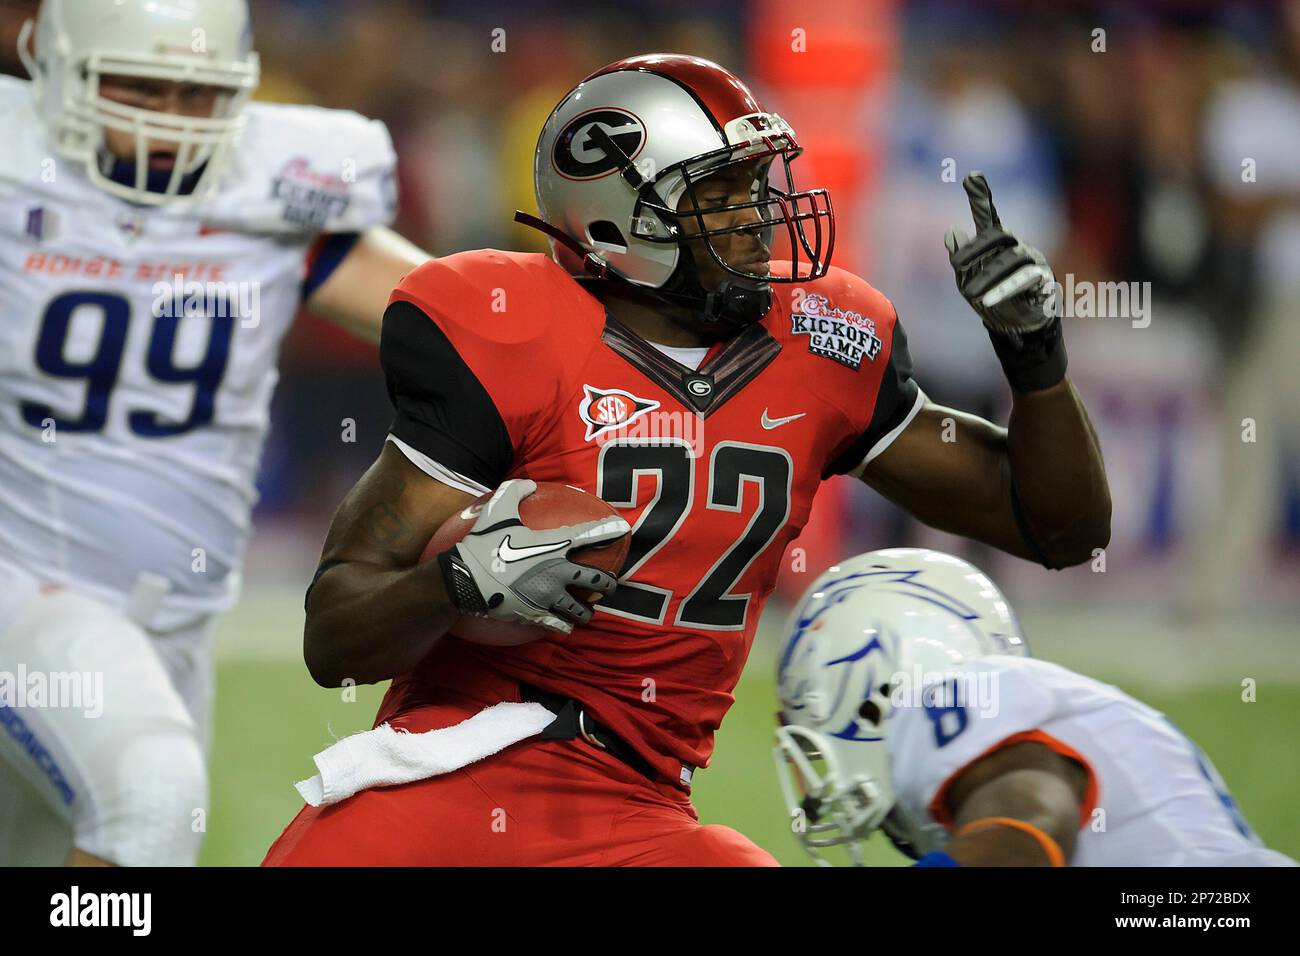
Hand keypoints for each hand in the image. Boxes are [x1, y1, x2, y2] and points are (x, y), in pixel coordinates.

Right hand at [437, 479, 629, 633]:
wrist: (464, 579)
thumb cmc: (482, 542)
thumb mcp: (498, 509)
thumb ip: (516, 491)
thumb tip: (530, 483)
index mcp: (554, 545)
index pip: (589, 536)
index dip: (609, 530)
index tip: (623, 529)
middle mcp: (558, 573)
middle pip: (597, 581)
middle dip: (608, 584)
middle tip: (609, 585)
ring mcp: (548, 597)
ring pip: (581, 611)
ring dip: (587, 611)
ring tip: (587, 611)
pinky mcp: (536, 616)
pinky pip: (559, 626)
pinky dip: (564, 626)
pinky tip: (565, 626)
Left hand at [944, 173, 1056, 341]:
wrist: (1015, 327)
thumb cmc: (991, 298)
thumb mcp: (968, 279)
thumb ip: (961, 257)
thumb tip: (951, 232)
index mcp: (996, 244)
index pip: (988, 216)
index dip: (980, 196)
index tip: (971, 176)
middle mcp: (1016, 246)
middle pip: (999, 234)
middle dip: (977, 247)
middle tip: (957, 264)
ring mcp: (1032, 261)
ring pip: (1010, 260)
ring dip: (988, 277)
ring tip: (969, 293)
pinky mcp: (1042, 279)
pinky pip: (1024, 280)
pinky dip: (1004, 289)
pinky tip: (987, 300)